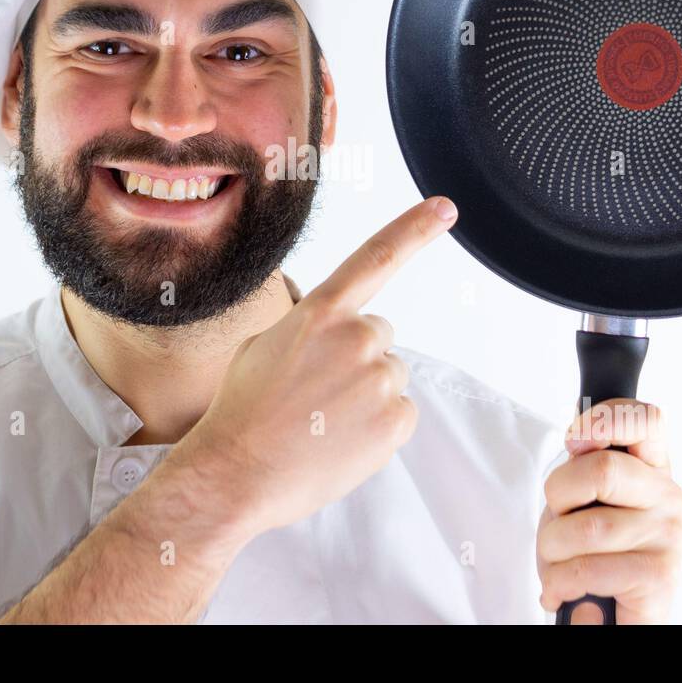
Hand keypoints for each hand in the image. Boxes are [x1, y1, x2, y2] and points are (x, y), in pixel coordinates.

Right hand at [185, 196, 459, 537]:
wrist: (235, 474)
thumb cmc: (242, 412)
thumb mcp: (264, 346)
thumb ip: (312, 328)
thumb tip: (339, 336)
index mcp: (321, 312)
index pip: (375, 258)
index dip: (413, 229)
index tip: (445, 208)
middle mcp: (357, 337)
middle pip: (378, 336)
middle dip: (355, 358)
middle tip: (315, 392)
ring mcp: (379, 380)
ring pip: (389, 376)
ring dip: (366, 394)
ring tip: (321, 421)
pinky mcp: (395, 421)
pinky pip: (400, 413)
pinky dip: (377, 428)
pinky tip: (339, 441)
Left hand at [536, 398, 681, 623]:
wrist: (611, 615)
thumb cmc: (595, 553)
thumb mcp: (581, 500)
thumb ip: (582, 466)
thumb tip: (580, 438)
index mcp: (652, 469)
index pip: (646, 420)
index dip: (605, 419)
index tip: (575, 439)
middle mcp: (669, 497)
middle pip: (600, 469)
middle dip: (558, 497)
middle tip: (560, 520)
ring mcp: (669, 536)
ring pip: (585, 527)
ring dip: (552, 550)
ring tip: (560, 563)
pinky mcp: (659, 577)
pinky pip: (587, 569)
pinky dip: (559, 583)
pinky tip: (562, 591)